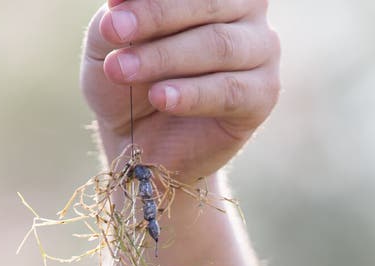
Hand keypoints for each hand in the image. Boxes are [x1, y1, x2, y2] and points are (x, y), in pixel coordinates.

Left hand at [81, 0, 280, 180]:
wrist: (142, 142)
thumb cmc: (130, 78)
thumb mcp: (110, 41)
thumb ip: (119, 14)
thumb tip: (119, 0)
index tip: (112, 6)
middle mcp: (247, 6)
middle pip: (209, 1)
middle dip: (156, 14)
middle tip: (114, 31)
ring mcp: (261, 49)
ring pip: (220, 44)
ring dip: (166, 57)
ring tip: (122, 71)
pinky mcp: (263, 94)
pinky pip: (230, 90)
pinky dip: (193, 94)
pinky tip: (161, 98)